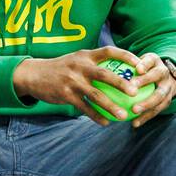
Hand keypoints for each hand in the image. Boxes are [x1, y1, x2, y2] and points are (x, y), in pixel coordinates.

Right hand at [12, 46, 175, 125]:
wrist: (34, 75)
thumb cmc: (61, 68)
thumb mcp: (76, 59)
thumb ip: (94, 63)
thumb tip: (120, 70)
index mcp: (86, 55)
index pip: (109, 51)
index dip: (126, 56)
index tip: (140, 64)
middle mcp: (80, 66)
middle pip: (105, 74)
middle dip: (122, 83)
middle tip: (136, 92)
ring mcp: (72, 81)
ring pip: (95, 95)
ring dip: (111, 106)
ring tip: (124, 115)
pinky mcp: (65, 95)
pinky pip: (84, 108)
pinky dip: (96, 116)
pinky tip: (106, 123)